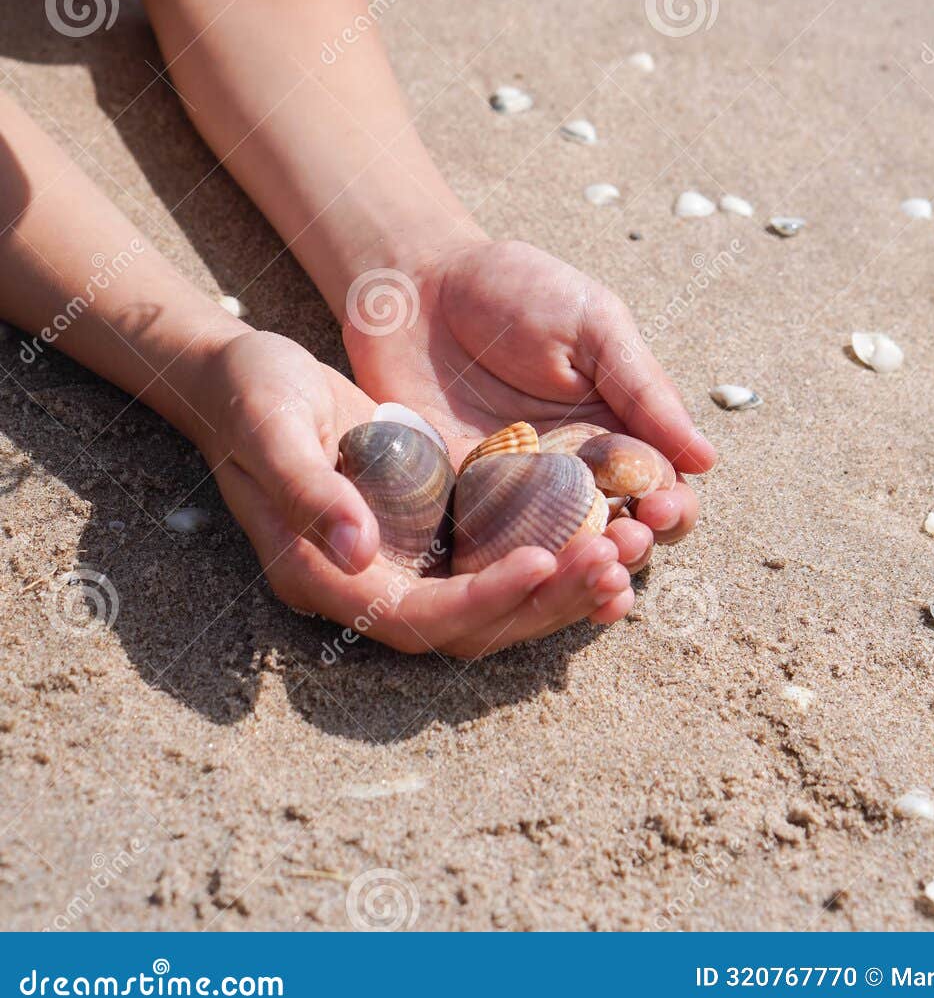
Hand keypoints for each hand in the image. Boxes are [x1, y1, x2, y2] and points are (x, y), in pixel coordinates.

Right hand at [199, 330, 631, 655]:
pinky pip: (495, 556)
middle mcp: (369, 581)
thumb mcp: (270, 427)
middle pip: (469, 623)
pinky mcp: (429, 526)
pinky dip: (548, 551)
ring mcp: (402, 557)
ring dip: (559, 584)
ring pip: (493, 597)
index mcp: (324, 575)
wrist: (244, 374)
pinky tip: (601, 529)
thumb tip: (356, 550)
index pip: (417, 614)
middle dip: (543, 600)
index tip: (542, 561)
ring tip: (625, 553)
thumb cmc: (251, 394)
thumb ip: (306, 490)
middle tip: (613, 563)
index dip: (483, 598)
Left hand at [343, 238, 716, 576]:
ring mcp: (514, 492)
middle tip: (623, 544)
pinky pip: (490, 550)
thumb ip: (642, 388)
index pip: (661, 487)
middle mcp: (571, 472)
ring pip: (559, 554)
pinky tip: (521, 582)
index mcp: (615, 429)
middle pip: (617, 532)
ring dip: (578, 571)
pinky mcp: (457, 500)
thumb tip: (705, 459)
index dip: (671, 508)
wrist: (416, 281)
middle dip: (630, 549)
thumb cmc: (514, 287)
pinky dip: (510, 572)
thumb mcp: (591, 324)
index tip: (661, 509)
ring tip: (585, 568)